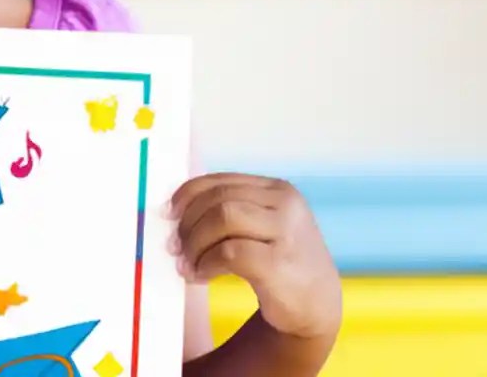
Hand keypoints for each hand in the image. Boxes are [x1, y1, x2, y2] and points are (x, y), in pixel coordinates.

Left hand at [169, 173, 341, 340]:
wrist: (317, 305)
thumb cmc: (279, 263)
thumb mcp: (262, 226)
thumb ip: (229, 211)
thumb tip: (173, 212)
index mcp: (277, 190)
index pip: (220, 180)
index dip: (187, 195)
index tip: (169, 214)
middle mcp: (286, 204)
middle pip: (217, 198)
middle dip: (188, 223)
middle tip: (175, 247)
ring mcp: (287, 233)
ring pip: (222, 218)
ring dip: (195, 243)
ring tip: (188, 264)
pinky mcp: (280, 263)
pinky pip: (229, 252)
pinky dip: (206, 263)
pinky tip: (202, 276)